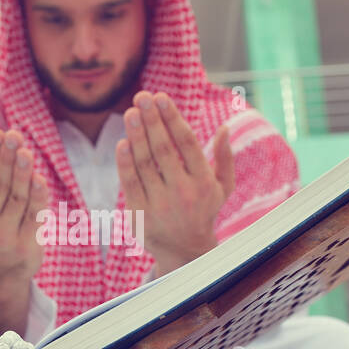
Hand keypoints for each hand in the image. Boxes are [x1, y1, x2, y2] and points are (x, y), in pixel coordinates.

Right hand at [0, 129, 48, 282]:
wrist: (1, 273)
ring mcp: (5, 235)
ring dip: (22, 173)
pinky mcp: (26, 245)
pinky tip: (40, 179)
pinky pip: (33, 216)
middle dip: (6, 158)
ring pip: (16, 198)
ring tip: (26, 152)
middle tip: (14, 135)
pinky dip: (37, 198)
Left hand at [116, 91, 235, 275]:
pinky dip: (125, 162)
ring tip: (130, 112)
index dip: (173, 118)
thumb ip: (225, 158)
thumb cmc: (204, 210)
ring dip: (136, 135)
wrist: (185, 252)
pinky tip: (123, 142)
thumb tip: (225, 127)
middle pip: (164, 150)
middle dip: (152, 120)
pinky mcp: (140, 215)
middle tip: (142, 96)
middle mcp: (183, 193)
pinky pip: (130, 183)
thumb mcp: (222, 188)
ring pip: (145, 164)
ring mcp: (160, 205)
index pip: (187, 143)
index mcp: (204, 182)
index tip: (161, 97)